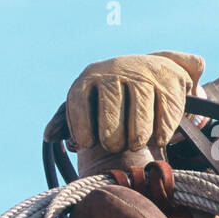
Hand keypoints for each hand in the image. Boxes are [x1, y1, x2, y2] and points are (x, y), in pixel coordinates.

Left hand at [65, 51, 204, 152]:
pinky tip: (157, 140)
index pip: (79, 97)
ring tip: (136, 145)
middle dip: (112, 130)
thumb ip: (68, 119)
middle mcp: (116, 71)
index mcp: (90, 77)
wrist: (156, 70)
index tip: (86, 144)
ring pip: (140, 106)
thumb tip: (49, 135)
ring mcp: (144, 75)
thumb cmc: (114, 96)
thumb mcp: (91, 102)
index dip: (80, 123)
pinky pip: (165, 109)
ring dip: (138, 132)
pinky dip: (162, 129)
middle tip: (114, 147)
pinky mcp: (170, 82)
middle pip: (111, 102)